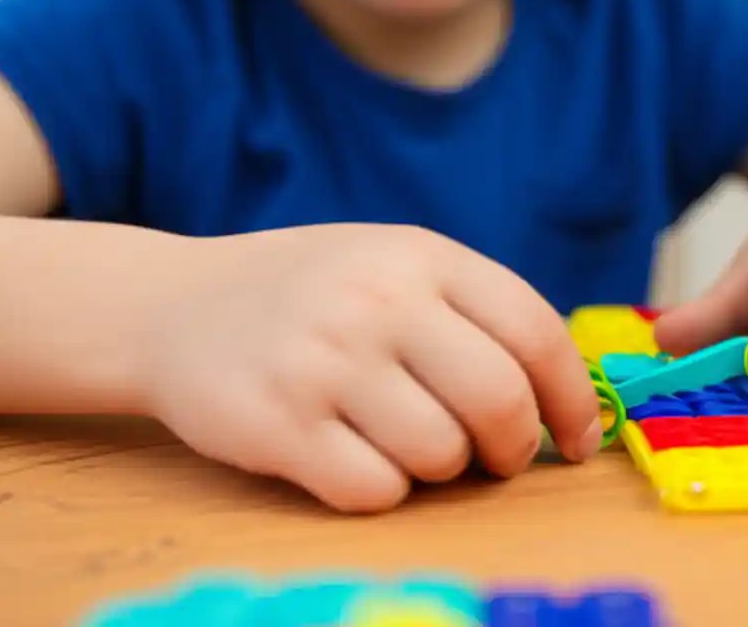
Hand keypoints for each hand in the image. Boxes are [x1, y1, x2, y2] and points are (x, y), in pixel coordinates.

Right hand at [136, 224, 600, 512]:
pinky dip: (380, 489)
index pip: (534, 330)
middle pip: (499, 400)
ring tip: (408, 443)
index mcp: (419, 256)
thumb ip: (471, 310)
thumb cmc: (308, 293)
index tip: (577, 439)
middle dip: (514, 447)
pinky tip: (352, 456)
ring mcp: (323, 362)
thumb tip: (561, 397)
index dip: (571, 398)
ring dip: (441, 467)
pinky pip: (375, 490)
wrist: (170, 306)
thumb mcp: (390, 263)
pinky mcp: (277, 426)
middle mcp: (375, 301)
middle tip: (499, 457)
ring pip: (440, 454)